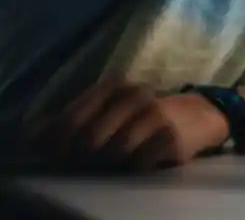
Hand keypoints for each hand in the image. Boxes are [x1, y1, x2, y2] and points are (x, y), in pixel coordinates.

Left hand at [25, 81, 228, 171]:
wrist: (200, 115)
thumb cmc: (146, 113)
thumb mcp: (113, 104)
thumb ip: (79, 115)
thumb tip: (36, 136)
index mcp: (114, 85)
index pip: (71, 119)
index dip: (57, 143)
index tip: (58, 155)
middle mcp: (133, 95)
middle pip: (88, 139)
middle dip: (83, 157)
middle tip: (88, 162)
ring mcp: (153, 115)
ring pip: (114, 152)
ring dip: (109, 163)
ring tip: (114, 161)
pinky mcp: (170, 137)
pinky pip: (138, 163)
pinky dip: (134, 167)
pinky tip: (139, 161)